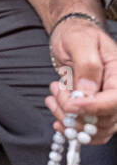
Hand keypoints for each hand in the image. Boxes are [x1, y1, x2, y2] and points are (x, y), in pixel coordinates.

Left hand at [46, 19, 116, 144]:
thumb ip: (87, 65)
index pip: (114, 100)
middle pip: (104, 118)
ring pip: (94, 128)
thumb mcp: (80, 41)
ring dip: (68, 119)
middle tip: (56, 91)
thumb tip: (88, 91)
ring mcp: (107, 103)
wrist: (72, 36)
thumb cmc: (77, 35)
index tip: (70, 104)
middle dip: (74, 111)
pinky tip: (57, 114)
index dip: (92, 107)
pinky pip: (89, 130)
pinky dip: (71, 128)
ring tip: (53, 97)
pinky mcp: (96, 110)